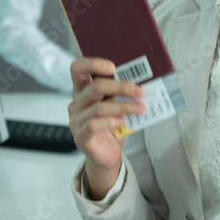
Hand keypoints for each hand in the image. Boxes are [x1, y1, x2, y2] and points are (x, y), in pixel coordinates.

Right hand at [68, 57, 145, 198]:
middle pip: (94, 87)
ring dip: (123, 106)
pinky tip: (123, 122)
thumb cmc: (113, 126)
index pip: (78, 69)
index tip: (114, 67)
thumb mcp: (117, 106)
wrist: (107, 154)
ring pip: (98, 107)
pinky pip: (94, 125)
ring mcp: (76, 120)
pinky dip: (111, 121)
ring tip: (140, 108)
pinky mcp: (81, 136)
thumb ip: (122, 94)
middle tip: (139, 91)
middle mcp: (77, 103)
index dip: (93, 64)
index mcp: (83, 91)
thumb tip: (143, 83)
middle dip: (120, 86)